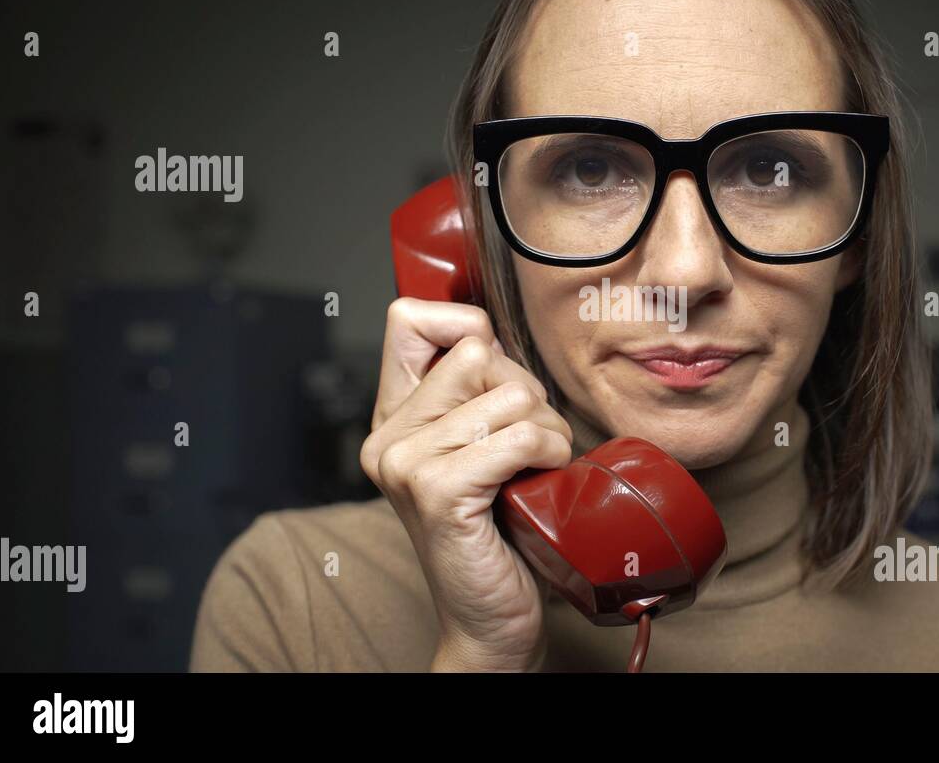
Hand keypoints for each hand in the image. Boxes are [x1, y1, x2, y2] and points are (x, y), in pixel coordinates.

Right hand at [360, 297, 573, 670]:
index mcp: (395, 418)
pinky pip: (517, 436)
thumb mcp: (484, 450)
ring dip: (547, 429)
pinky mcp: (436, 491)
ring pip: (509, 394)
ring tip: (538, 469)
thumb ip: (480, 395)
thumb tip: (501, 336)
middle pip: (479, 350)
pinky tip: (542, 480)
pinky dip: (549, 452)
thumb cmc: (501, 533)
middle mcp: (389, 435)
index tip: (500, 377)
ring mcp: (406, 463)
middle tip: (531, 444)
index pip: (411, 318)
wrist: (490, 621)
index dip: (470, 329)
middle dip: (527, 391)